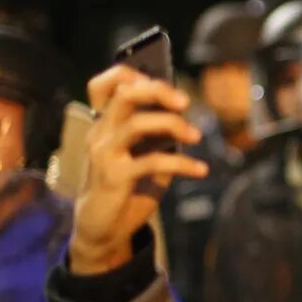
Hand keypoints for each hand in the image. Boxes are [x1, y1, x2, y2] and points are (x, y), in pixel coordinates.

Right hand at [70, 66, 207, 275]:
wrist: (104, 228)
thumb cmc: (128, 186)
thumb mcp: (144, 154)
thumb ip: (156, 133)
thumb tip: (183, 110)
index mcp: (104, 122)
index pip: (103, 84)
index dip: (130, 73)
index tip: (163, 83)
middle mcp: (100, 132)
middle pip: (124, 94)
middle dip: (158, 91)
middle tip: (186, 102)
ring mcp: (103, 153)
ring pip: (137, 124)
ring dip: (173, 125)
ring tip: (196, 136)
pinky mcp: (113, 177)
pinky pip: (152, 161)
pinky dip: (182, 164)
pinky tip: (201, 170)